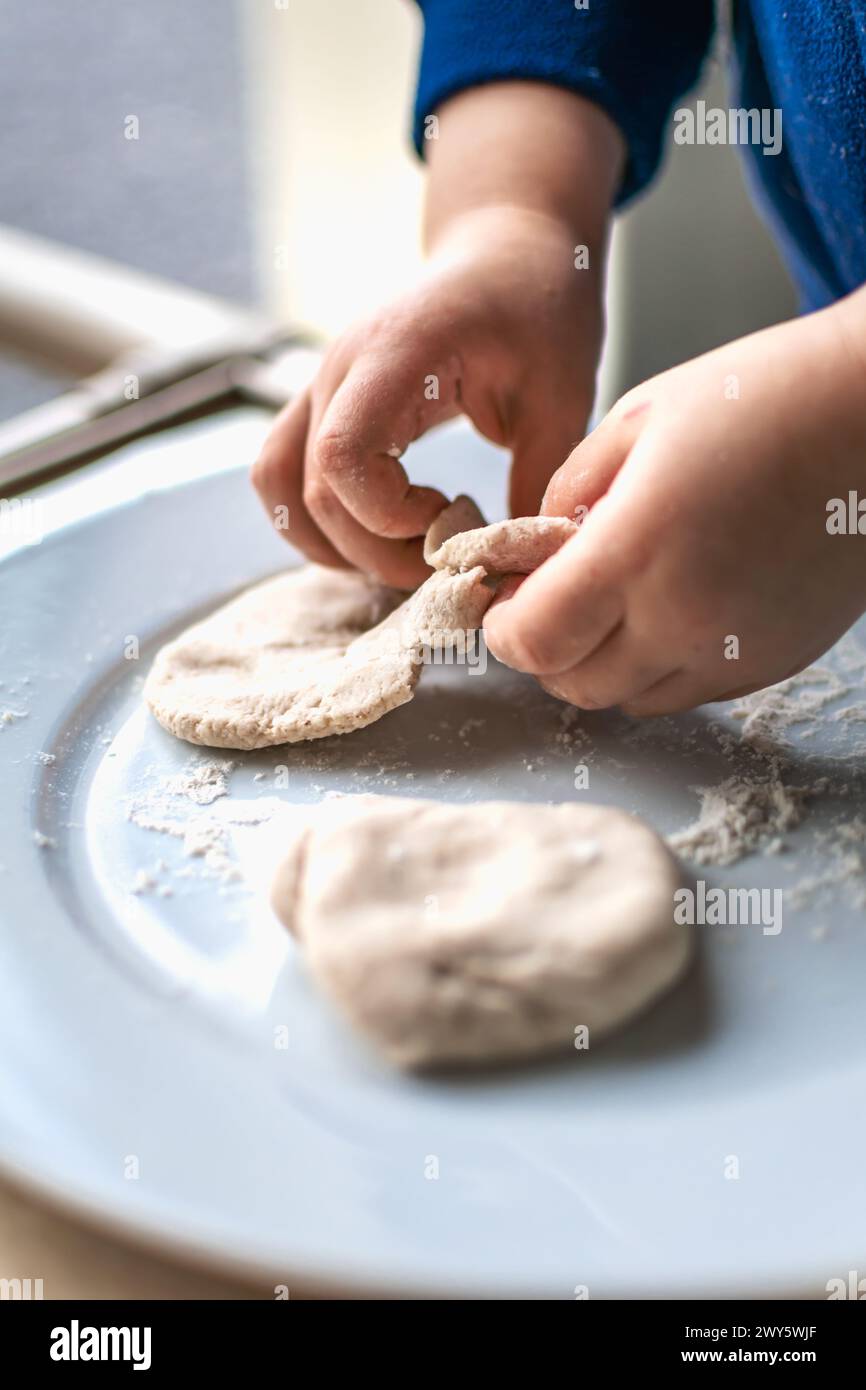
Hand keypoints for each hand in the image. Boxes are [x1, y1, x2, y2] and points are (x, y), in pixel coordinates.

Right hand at [252, 83, 622, 588]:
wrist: (504, 252)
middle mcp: (339, 368)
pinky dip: (316, 521)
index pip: (344, 458)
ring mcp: (320, 384)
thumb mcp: (561, 398)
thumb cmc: (539, 312)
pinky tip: (378, 535)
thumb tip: (526, 569)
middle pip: (316, 492)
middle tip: (448, 558)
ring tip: (408, 554)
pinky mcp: (319, 403)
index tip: (455, 518)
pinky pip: (281, 475)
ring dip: (337, 544)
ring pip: (282, 490)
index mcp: (396, 354)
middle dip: (379, 550)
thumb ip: (540, 481)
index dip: (391, 517)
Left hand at [484, 294, 865, 713]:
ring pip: (630, 699)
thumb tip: (539, 550)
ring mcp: (735, 650)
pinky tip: (673, 607)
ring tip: (614, 602)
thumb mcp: (639, 418)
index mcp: (637, 550)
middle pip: (574, 685)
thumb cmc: (764, 398)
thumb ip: (569, 491)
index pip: (534, 642)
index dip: (504, 630)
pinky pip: (689, 691)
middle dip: (545, 650)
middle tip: (549, 601)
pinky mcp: (776, 662)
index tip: (505, 600)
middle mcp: (684, 618)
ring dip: (602, 663)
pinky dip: (660, 665)